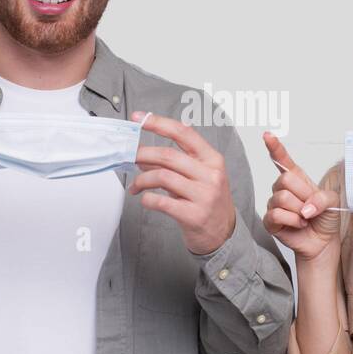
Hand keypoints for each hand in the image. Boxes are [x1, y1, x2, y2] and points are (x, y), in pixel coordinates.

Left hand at [127, 112, 236, 255]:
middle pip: (169, 155)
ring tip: (136, 186)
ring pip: (163, 177)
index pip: (184, 133)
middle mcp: (210, 175)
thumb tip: (144, 154)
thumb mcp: (198, 177)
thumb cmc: (209, 203)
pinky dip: (147, 199)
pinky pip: (162, 202)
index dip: (158, 123)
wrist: (222, 235)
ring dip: (142, 179)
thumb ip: (174, 164)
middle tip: (130, 158)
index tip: (139, 118)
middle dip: (143, 154)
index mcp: (213, 160)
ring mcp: (203, 196)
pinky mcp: (193, 215)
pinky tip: (145, 199)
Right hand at [261, 132, 340, 262]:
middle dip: (303, 194)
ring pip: (282, 198)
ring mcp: (274, 204)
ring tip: (305, 218)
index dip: (275, 147)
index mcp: (297, 179)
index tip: (267, 135)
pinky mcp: (270, 221)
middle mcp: (282, 189)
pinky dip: (293, 221)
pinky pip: (277, 215)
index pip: (283, 160)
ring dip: (300, 211)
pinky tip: (299, 224)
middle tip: (310, 207)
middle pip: (285, 180)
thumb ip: (321, 198)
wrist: (322, 242)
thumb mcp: (332, 202)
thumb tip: (305, 209)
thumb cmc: (325, 219)